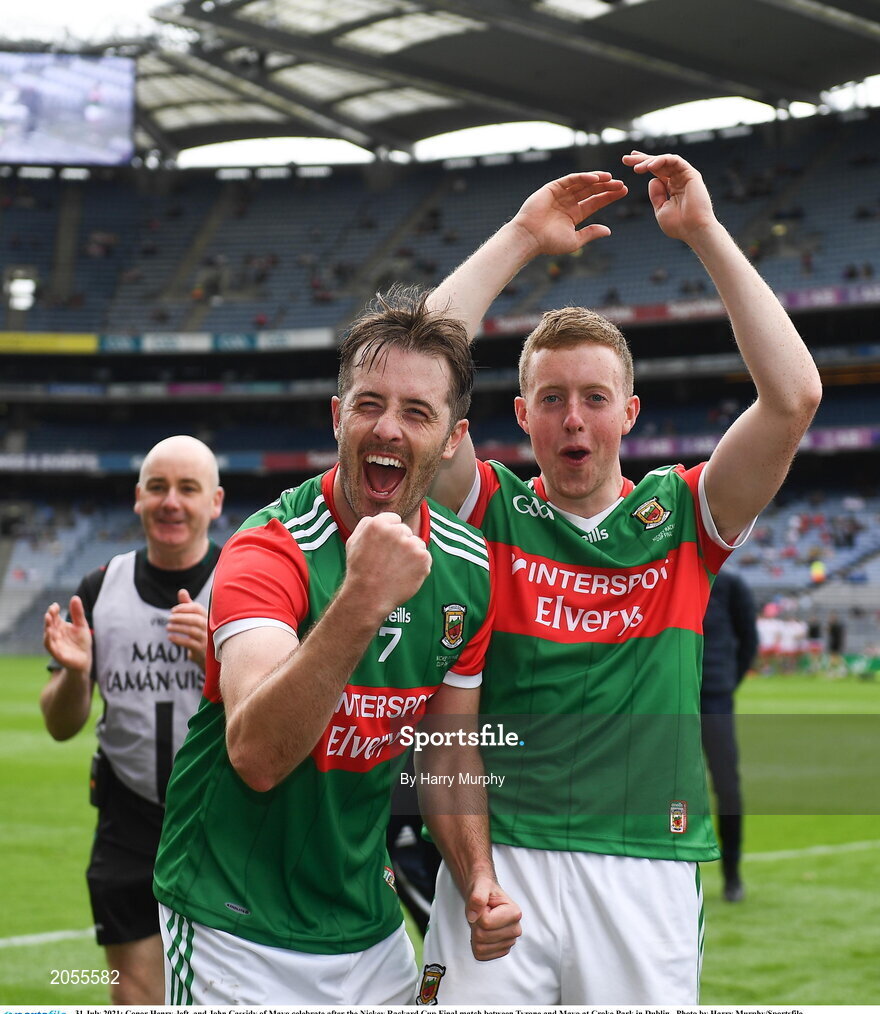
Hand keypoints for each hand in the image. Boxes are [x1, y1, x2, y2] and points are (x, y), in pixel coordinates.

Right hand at [43, 595, 91, 674]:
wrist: (85, 659)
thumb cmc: (81, 641)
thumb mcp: (81, 625)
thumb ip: (78, 613)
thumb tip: (74, 597)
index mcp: (59, 626)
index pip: (54, 617)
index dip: (53, 611)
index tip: (55, 605)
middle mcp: (55, 634)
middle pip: (50, 624)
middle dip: (49, 618)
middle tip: (50, 611)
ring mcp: (55, 644)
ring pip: (48, 635)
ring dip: (47, 627)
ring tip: (48, 618)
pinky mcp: (57, 654)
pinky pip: (50, 646)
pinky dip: (49, 640)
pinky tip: (49, 633)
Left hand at [167, 589, 209, 670]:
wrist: (212, 660)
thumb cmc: (204, 636)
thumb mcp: (197, 620)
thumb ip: (189, 606)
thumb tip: (182, 591)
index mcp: (210, 618)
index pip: (197, 608)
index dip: (184, 607)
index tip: (173, 610)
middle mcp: (211, 628)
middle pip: (195, 618)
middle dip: (180, 617)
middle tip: (169, 618)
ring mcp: (208, 640)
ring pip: (192, 630)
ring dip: (177, 627)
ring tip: (168, 627)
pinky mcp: (203, 651)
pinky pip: (189, 643)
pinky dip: (178, 639)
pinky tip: (170, 637)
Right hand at [344, 513, 431, 620]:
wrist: (368, 596)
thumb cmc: (359, 570)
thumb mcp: (353, 541)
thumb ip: (366, 524)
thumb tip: (379, 517)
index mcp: (378, 524)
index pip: (394, 520)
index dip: (389, 535)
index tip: (384, 548)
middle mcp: (396, 531)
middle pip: (406, 532)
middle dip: (401, 544)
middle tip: (388, 561)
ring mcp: (411, 544)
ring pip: (417, 544)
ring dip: (411, 554)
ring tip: (396, 569)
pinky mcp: (423, 558)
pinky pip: (425, 558)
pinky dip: (418, 566)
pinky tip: (405, 575)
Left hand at [465, 874, 521, 960]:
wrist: (486, 896)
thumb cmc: (485, 891)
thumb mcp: (480, 886)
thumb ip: (477, 898)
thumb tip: (473, 916)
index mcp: (515, 913)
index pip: (486, 922)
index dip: (478, 913)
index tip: (484, 906)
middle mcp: (515, 930)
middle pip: (482, 936)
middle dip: (476, 924)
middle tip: (481, 913)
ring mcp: (509, 943)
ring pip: (481, 947)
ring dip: (475, 933)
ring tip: (482, 921)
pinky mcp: (501, 951)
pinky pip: (481, 954)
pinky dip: (476, 944)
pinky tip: (483, 931)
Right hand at [511, 171, 627, 257]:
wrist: (529, 237)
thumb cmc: (549, 243)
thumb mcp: (575, 240)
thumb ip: (591, 233)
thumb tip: (609, 230)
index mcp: (574, 215)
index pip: (595, 202)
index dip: (609, 196)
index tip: (623, 191)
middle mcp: (568, 202)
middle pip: (592, 191)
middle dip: (606, 186)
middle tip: (621, 184)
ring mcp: (561, 194)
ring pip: (583, 183)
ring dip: (597, 179)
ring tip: (611, 178)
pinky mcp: (553, 188)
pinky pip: (570, 179)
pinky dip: (583, 177)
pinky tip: (596, 178)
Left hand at [622, 151, 716, 241]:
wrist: (694, 230)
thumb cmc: (679, 225)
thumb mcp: (661, 209)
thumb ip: (656, 195)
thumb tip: (652, 180)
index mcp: (671, 188)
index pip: (656, 172)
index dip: (643, 165)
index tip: (627, 162)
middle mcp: (678, 179)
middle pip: (659, 164)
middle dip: (642, 160)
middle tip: (625, 159)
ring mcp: (685, 176)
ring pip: (665, 161)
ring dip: (650, 162)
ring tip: (637, 168)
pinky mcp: (691, 174)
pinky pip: (675, 161)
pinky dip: (662, 161)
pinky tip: (650, 166)